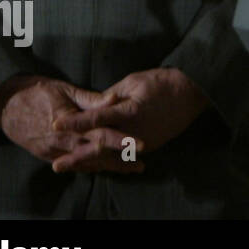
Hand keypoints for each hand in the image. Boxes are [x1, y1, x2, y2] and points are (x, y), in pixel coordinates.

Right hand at [0, 74, 143, 174]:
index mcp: (68, 124)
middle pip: (96, 155)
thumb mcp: (64, 89)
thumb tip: (116, 97)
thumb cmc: (36, 91)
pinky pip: (72, 164)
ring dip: (108, 167)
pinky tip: (105, 168)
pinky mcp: (46, 155)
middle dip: (119, 161)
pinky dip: (90, 167)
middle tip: (140, 165)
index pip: (101, 135)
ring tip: (130, 169)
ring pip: (85, 163)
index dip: (122, 141)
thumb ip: (91, 98)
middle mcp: (61, 142)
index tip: (141, 145)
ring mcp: (52, 151)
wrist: (3, 102)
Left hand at [52, 68, 208, 157]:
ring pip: (111, 155)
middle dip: (77, 156)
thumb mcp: (135, 81)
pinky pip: (125, 155)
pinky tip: (96, 164)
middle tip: (57, 166)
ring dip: (90, 162)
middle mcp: (133, 131)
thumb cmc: (163, 81)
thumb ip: (112, 95)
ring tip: (72, 168)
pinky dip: (109, 160)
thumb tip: (97, 105)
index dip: (74, 121)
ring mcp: (142, 141)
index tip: (56, 124)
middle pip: (100, 147)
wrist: (193, 92)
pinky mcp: (149, 146)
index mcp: (128, 111)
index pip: (95, 118)